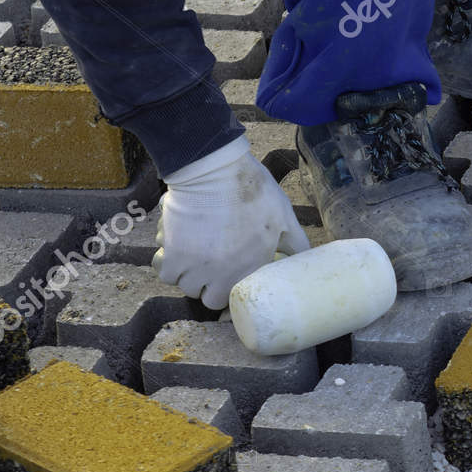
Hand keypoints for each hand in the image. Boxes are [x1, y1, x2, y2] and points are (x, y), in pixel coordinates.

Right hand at [153, 135, 309, 308]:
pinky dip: (165, 263)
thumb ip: (296, 243)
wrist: (214, 170)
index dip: (229, 292)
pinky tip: (173, 248)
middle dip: (207, 286)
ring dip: (186, 275)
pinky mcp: (173, 254)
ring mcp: (197, 267)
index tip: (225, 281)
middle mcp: (224, 275)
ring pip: (184, 286)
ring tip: (191, 257)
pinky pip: (163, 272)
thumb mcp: (285, 217)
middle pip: (207, 299)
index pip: (236, 301)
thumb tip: (308, 257)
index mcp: (251, 269)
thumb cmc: (252, 190)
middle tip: (208, 268)